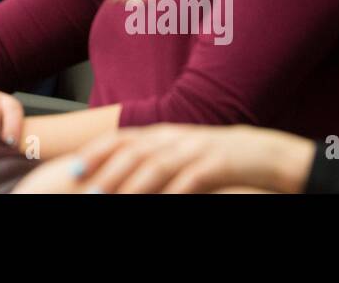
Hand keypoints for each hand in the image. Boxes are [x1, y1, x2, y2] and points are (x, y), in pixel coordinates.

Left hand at [13, 124, 315, 193]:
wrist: (265, 154)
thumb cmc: (218, 160)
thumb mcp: (180, 157)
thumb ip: (152, 163)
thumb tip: (117, 179)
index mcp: (163, 134)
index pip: (122, 138)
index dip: (96, 151)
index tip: (73, 169)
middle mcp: (175, 137)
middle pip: (134, 151)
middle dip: (106, 169)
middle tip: (85, 189)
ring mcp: (197, 148)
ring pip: (158, 165)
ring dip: (131, 184)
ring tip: (111, 200)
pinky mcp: (219, 163)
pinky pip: (192, 179)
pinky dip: (174, 191)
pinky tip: (163, 203)